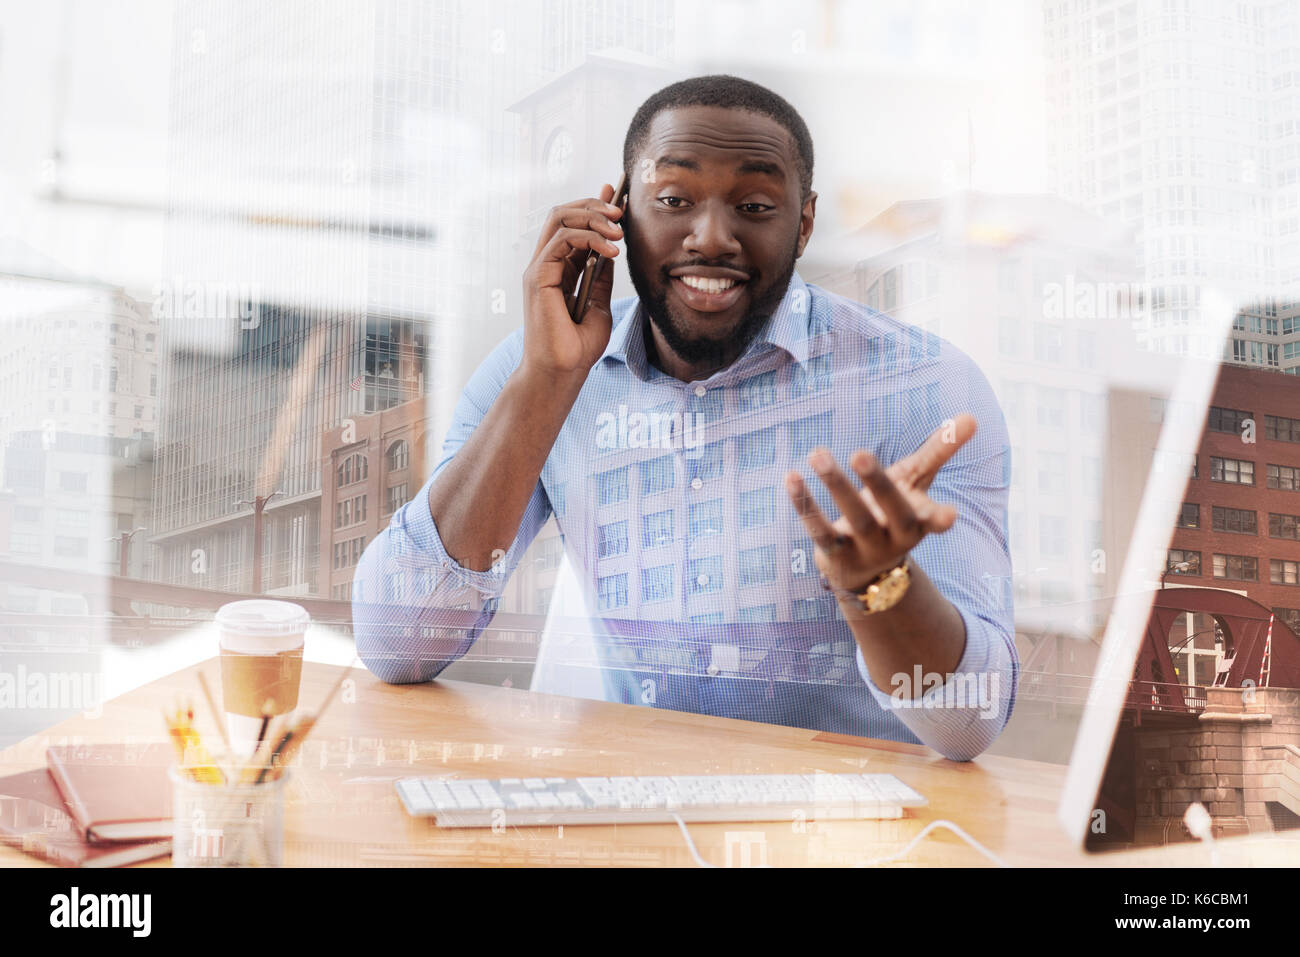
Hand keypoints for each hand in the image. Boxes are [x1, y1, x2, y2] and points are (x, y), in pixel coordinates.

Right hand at [520, 183, 624, 380]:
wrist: (562, 373)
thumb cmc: (577, 347)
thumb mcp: (598, 304)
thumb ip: (600, 276)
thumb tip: (612, 250)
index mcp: (558, 269)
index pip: (573, 225)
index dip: (594, 206)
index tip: (618, 198)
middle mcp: (545, 264)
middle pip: (563, 213)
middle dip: (595, 206)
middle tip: (621, 213)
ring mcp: (539, 269)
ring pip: (560, 218)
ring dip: (593, 218)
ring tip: (618, 231)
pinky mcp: (537, 278)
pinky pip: (560, 241)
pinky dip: (588, 238)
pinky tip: (610, 251)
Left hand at [784, 414, 977, 593]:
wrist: (866, 571)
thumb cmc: (894, 513)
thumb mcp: (915, 484)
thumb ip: (939, 451)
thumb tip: (973, 417)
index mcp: (919, 521)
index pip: (934, 522)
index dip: (940, 519)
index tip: (950, 516)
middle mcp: (895, 536)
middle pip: (892, 512)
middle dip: (878, 484)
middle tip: (860, 454)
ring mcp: (865, 547)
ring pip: (852, 518)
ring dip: (835, 486)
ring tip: (818, 454)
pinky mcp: (835, 553)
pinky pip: (818, 529)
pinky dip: (804, 503)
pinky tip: (791, 477)